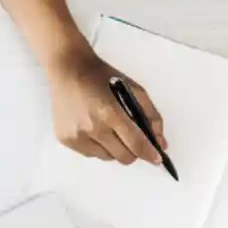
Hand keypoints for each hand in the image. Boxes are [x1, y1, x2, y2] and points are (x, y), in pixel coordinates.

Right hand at [46, 49, 166, 165]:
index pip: (135, 144)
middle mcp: (92, 127)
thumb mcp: (132, 88)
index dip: (149, 154)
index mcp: (109, 112)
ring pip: (107, 158)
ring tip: (109, 128)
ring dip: (114, 149)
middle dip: (134, 152)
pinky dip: (98, 146)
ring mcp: (77, 136)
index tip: (157, 159)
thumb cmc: (100, 76)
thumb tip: (160, 141)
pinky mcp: (66, 140)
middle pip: (123, 157)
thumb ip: (150, 115)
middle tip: (134, 141)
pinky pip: (91, 154)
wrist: (68, 69)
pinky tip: (94, 128)